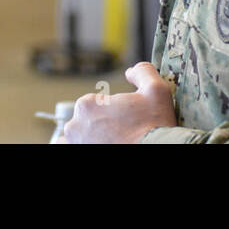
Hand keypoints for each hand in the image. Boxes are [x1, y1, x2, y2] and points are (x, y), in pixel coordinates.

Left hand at [60, 63, 177, 143]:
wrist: (158, 150)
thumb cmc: (154, 125)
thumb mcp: (156, 89)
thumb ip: (142, 72)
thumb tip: (130, 73)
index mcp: (87, 105)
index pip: (94, 105)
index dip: (110, 111)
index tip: (123, 120)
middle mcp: (74, 125)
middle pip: (84, 122)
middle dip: (99, 126)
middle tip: (120, 133)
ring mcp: (75, 143)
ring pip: (75, 139)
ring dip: (86, 138)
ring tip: (108, 140)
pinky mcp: (79, 155)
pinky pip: (71, 149)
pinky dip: (82, 145)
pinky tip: (97, 144)